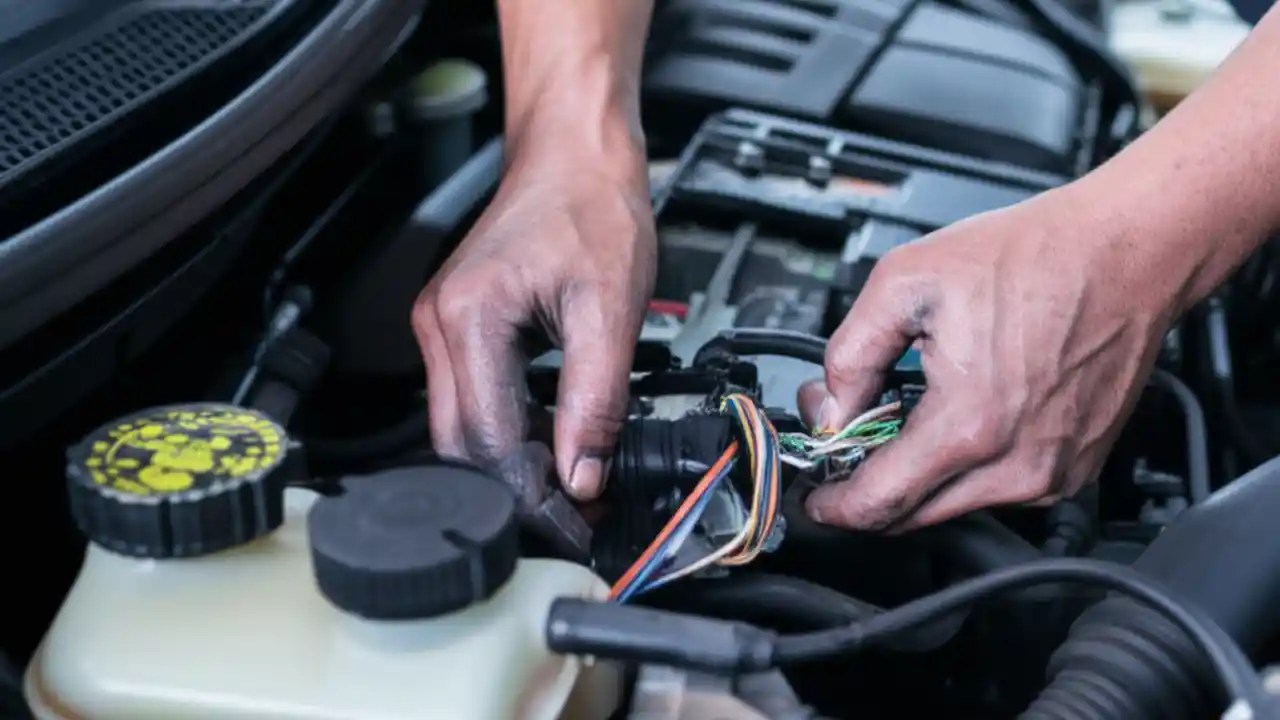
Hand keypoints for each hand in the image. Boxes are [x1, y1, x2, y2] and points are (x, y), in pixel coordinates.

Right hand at [412, 151, 655, 506]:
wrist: (575, 156)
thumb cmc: (591, 208)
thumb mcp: (610, 310)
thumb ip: (595, 401)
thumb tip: (584, 477)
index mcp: (470, 318)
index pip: (488, 439)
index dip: (533, 495)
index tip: (575, 524)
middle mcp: (439, 325)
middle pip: (461, 444)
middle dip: (518, 491)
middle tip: (576, 518)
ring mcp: (441, 326)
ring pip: (461, 428)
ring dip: (513, 465)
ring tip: (574, 485)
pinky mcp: (458, 326)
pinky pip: (472, 399)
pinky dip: (510, 430)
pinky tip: (554, 440)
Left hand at [800, 184, 1185, 531]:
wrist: (1128, 250)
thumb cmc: (1034, 257)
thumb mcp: (905, 283)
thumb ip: (850, 355)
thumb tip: (831, 410)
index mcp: (969, 426)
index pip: (878, 504)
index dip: (833, 505)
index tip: (816, 496)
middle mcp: (1016, 466)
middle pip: (912, 516)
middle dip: (869, 482)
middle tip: (854, 433)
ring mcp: (1052, 474)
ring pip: (953, 504)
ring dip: (919, 472)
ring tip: (916, 405)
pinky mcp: (1075, 469)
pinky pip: (998, 489)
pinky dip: (966, 464)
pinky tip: (965, 411)